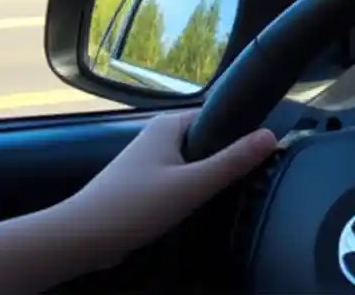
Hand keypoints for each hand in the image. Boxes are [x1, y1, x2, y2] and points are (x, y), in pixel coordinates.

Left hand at [62, 109, 276, 269]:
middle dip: (225, 161)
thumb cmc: (134, 205)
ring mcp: (150, 161)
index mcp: (169, 124)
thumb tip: (270, 135)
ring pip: (194, 166)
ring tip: (227, 198)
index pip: (218, 117)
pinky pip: (179, 183)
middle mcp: (159, 136)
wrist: (84, 236)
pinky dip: (192, 194)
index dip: (241, 133)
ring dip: (208, 181)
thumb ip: (232, 161)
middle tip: (248, 182)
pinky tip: (201, 210)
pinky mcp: (145, 185)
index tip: (265, 154)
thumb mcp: (191, 184)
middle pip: (207, 143)